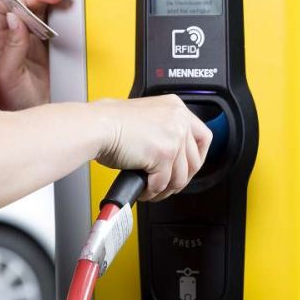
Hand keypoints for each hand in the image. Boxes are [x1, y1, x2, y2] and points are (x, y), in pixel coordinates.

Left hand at [0, 0, 65, 111]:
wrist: (28, 123)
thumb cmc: (10, 105)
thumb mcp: (7, 78)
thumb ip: (11, 48)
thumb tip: (14, 18)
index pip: (1, 8)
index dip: (17, 1)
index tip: (35, 4)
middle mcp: (10, 38)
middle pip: (21, 4)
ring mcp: (28, 43)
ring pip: (36, 11)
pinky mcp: (43, 50)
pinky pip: (49, 24)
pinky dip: (57, 11)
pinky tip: (63, 2)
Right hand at [96, 95, 212, 201]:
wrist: (96, 126)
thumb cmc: (109, 122)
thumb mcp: (145, 118)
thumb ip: (163, 131)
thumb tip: (171, 156)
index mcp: (175, 107)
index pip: (202, 137)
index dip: (196, 158)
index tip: (187, 168)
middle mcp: (178, 119)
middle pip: (195, 160)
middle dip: (181, 178)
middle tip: (167, 184)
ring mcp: (174, 136)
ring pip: (180, 176)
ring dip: (165, 189)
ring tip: (152, 190)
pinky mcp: (164, 154)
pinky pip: (163, 183)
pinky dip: (152, 191)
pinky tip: (143, 190)